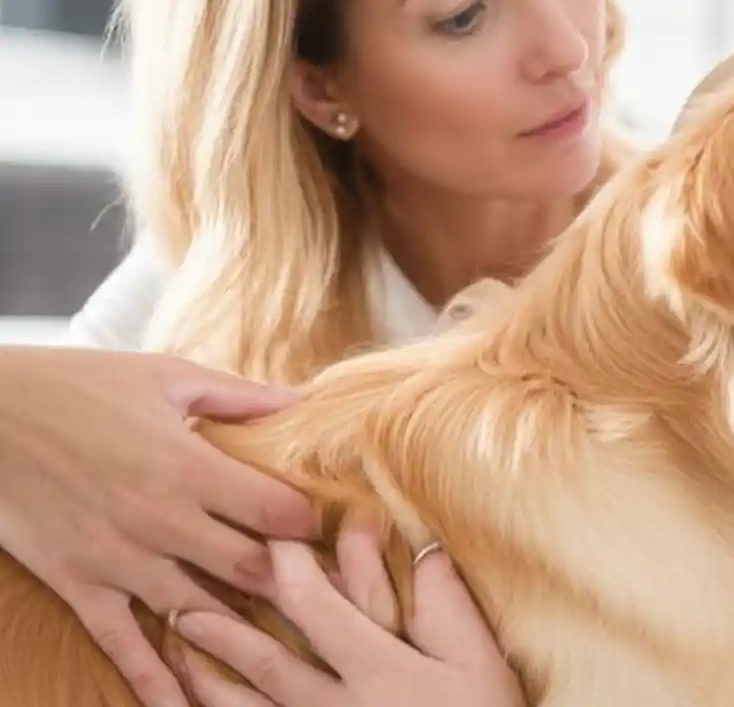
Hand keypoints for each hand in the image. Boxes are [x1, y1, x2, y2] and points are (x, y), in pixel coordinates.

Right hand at [0, 347, 318, 706]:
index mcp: (189, 467)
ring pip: (201, 613)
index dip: (315, 527)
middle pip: (252, 571)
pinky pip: (124, 645)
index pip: (279, 513)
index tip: (336, 535)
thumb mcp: (165, 376)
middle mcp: (161, 521)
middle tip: (333, 601)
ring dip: (245, 635)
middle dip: (299, 587)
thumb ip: (239, 396)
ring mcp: (119, 559)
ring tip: (289, 655)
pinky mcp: (80, 585)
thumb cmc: (78, 385)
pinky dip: (157, 683)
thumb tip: (304, 401)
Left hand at [173, 529, 524, 706]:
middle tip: (181, 604)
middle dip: (222, 630)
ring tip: (180, 656)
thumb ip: (448, 608)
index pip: (315, 606)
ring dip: (208, 682)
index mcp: (378, 670)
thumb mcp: (479, 665)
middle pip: (266, 662)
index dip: (286, 568)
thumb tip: (423, 548)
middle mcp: (337, 706)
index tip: (266, 539)